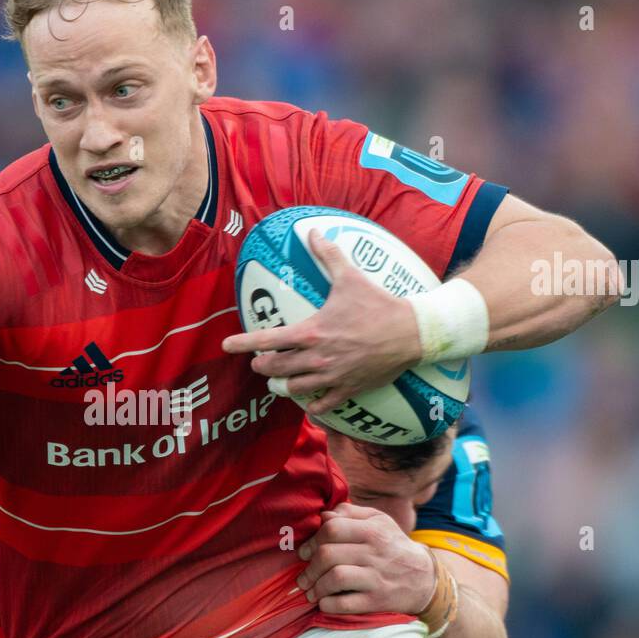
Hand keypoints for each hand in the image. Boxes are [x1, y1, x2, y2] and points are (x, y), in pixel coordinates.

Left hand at [221, 229, 422, 412]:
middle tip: (259, 362)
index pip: (267, 340)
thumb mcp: (351, 277)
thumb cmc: (379, 304)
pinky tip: (309, 402)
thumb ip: (328, 255)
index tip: (226, 347)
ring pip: (294, 389)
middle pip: (275, 368)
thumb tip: (313, 232)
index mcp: (312, 332)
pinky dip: (313, 405)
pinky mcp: (349, 389)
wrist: (412, 333)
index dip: (242, 344)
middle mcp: (317, 358)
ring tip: (277, 381)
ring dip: (281, 385)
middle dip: (262, 365)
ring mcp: (332, 376)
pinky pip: (323, 404)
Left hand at [295, 502, 436, 614]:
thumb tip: (323, 516)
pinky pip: (344, 604)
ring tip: (311, 591)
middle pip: (328, 555)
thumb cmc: (392, 546)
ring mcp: (376, 578)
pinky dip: (328, 604)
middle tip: (304, 576)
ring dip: (316, 587)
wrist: (425, 578)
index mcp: (372, 530)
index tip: (304, 552)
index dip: (312, 541)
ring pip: (334, 578)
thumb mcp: (378, 521)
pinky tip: (324, 602)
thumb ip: (350, 513)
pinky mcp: (377, 601)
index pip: (332, 529)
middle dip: (309, 567)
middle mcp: (374, 553)